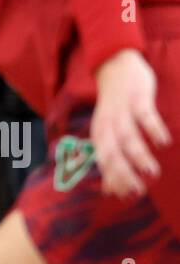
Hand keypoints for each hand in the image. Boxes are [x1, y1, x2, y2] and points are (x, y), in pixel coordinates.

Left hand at [91, 49, 171, 197]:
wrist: (114, 67)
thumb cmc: (114, 107)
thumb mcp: (107, 132)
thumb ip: (110, 160)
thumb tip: (110, 191)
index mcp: (100, 135)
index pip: (104, 162)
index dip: (114, 179)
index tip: (127, 196)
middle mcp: (107, 125)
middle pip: (113, 153)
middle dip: (124, 174)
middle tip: (139, 191)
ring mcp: (122, 111)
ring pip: (128, 138)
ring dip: (139, 157)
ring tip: (152, 173)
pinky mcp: (137, 98)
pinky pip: (144, 115)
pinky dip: (153, 129)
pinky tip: (164, 142)